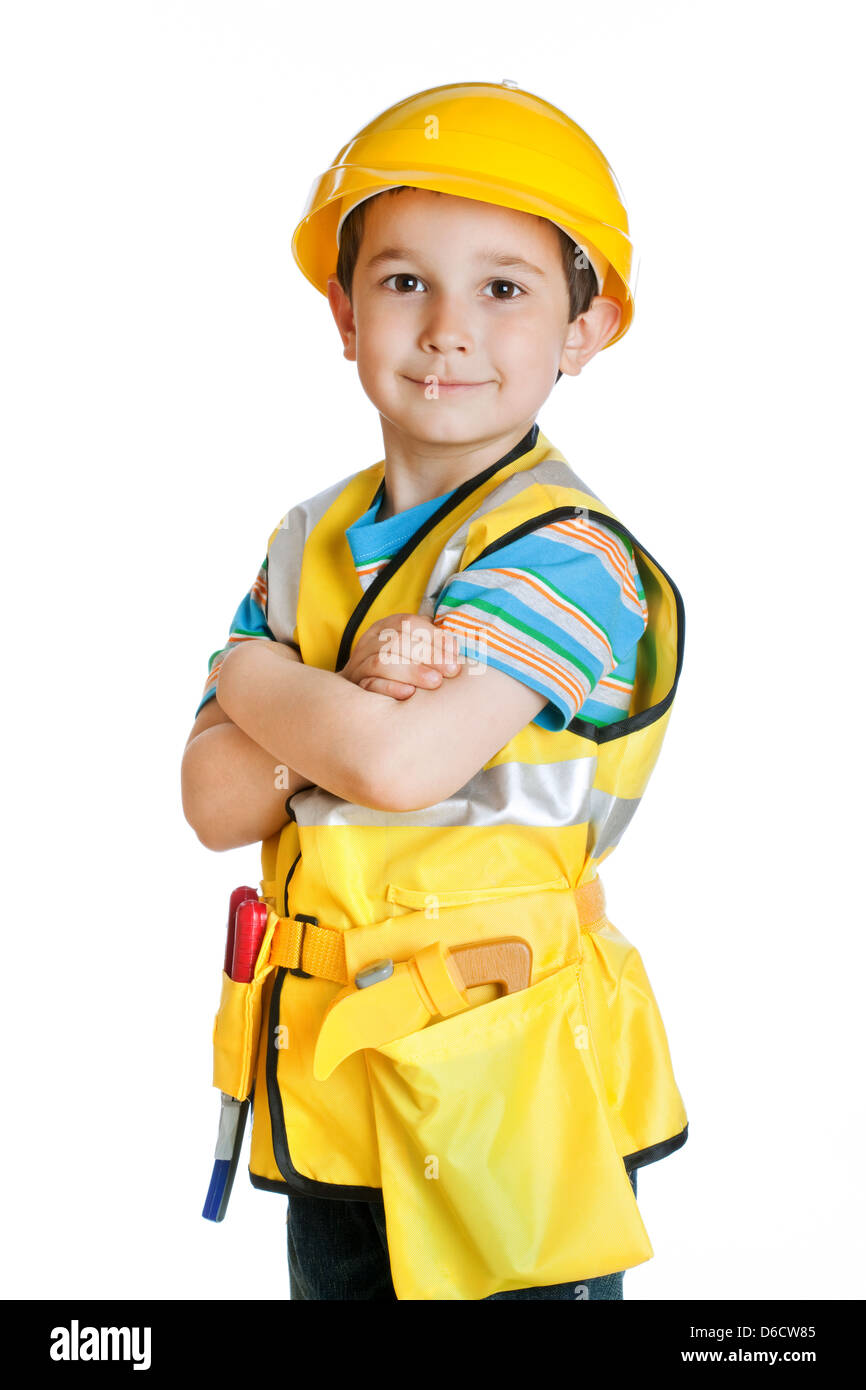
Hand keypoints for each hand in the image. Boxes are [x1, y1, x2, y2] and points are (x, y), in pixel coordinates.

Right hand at [338, 612, 461, 698]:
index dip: (433, 635)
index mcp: (384, 627)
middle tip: (451, 670)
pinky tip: (409, 694)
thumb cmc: (397, 668)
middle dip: (428, 655)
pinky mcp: (356, 688)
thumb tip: (457, 646)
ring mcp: (360, 665)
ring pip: (382, 662)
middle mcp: (369, 643)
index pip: (407, 623)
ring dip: (412, 671)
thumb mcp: (412, 649)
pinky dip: (390, 689)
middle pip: (396, 642)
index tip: (455, 652)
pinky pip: (370, 686)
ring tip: (435, 682)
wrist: (359, 696)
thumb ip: (431, 644)